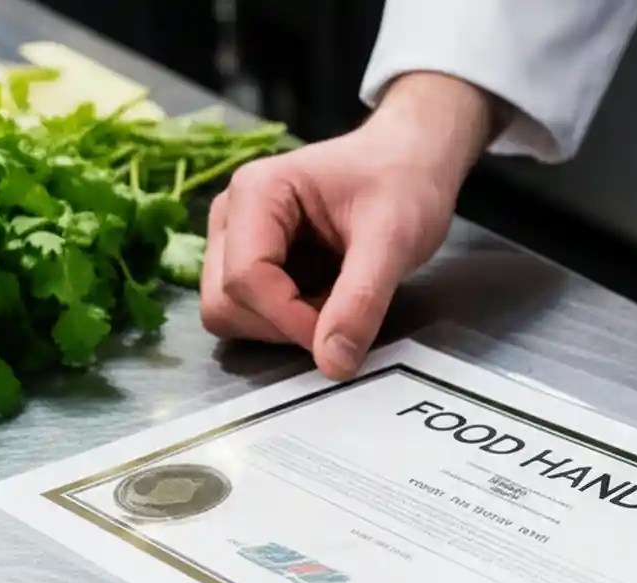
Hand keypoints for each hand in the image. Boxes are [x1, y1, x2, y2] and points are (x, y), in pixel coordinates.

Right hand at [200, 73, 503, 379]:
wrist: (411, 162)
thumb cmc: (402, 182)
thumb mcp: (394, 238)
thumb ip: (362, 300)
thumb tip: (333, 364)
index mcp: (256, 193)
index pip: (245, 278)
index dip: (290, 318)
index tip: (341, 331)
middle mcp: (232, 215)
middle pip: (225, 302)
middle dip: (283, 324)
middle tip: (342, 306)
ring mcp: (235, 241)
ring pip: (230, 313)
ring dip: (283, 325)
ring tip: (336, 296)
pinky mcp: (248, 262)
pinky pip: (249, 314)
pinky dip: (288, 321)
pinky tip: (326, 295)